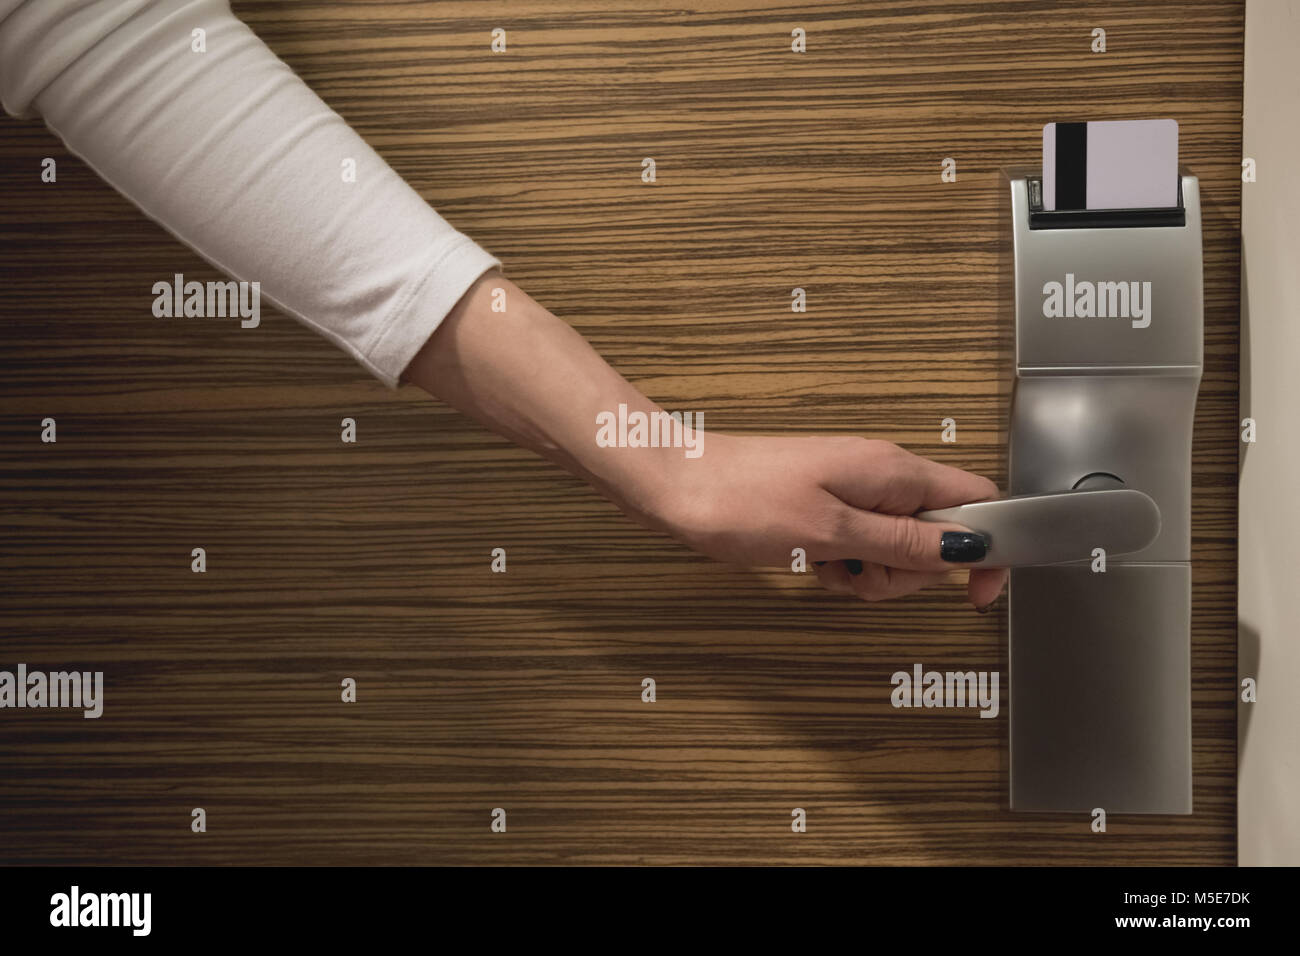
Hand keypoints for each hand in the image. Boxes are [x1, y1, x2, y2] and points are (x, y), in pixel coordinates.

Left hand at [655, 432, 1006, 607]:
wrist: (674, 484)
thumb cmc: (739, 499)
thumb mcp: (831, 533)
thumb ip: (904, 543)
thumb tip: (969, 547)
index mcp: (893, 471)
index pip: (978, 502)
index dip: (987, 550)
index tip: (976, 594)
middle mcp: (879, 475)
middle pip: (937, 534)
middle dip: (910, 572)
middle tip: (862, 575)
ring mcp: (850, 490)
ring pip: (896, 547)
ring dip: (871, 573)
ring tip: (826, 568)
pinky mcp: (823, 505)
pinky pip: (858, 545)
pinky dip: (843, 566)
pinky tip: (811, 566)